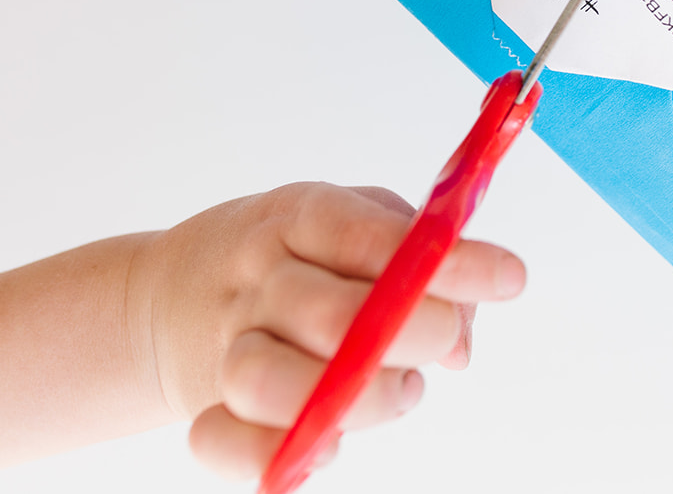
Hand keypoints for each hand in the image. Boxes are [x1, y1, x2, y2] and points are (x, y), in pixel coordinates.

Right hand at [127, 182, 526, 477]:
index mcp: (298, 218)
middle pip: (333, 316)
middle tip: (441, 339)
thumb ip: (414, 262)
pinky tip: (325, 441)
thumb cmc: (287, 258)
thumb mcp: (348, 227)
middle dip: (413, 334)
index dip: (448, 262)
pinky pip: (220, 443)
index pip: (372, 236)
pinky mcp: (206, 406)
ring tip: (396, 388)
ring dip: (356, 398)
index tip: (509, 276)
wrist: (164, 294)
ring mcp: (228, 345)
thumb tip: (460, 339)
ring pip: (271, 382)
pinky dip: (270, 453)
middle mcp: (258, 279)